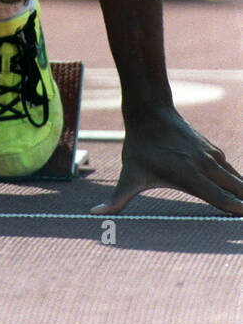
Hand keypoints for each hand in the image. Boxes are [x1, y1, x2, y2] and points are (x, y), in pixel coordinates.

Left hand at [91, 102, 242, 215]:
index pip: (218, 198)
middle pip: (235, 189)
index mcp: (188, 175)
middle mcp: (204, 165)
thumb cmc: (139, 146)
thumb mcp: (129, 173)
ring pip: (236, 178)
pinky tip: (242, 190)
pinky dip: (240, 181)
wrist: (150, 111)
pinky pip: (231, 169)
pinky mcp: (212, 150)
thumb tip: (94, 213)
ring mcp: (211, 156)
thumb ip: (117, 198)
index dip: (235, 209)